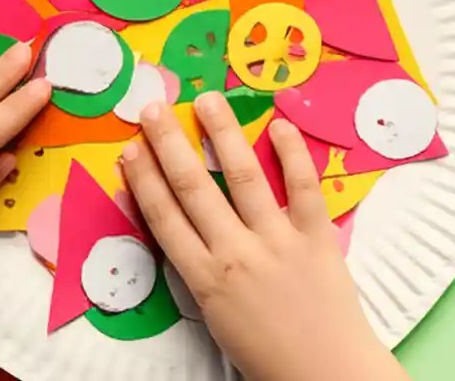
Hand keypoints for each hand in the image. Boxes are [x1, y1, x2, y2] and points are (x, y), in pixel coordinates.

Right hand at [121, 92, 408, 380]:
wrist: (325, 373)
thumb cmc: (267, 352)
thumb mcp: (216, 317)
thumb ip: (198, 270)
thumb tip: (177, 226)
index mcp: (205, 280)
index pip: (164, 218)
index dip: (143, 180)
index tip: (129, 149)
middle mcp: (236, 254)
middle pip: (193, 188)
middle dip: (169, 145)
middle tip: (152, 108)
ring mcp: (278, 241)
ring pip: (243, 176)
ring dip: (222, 134)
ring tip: (206, 101)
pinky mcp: (317, 237)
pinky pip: (303, 187)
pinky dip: (292, 153)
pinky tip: (279, 123)